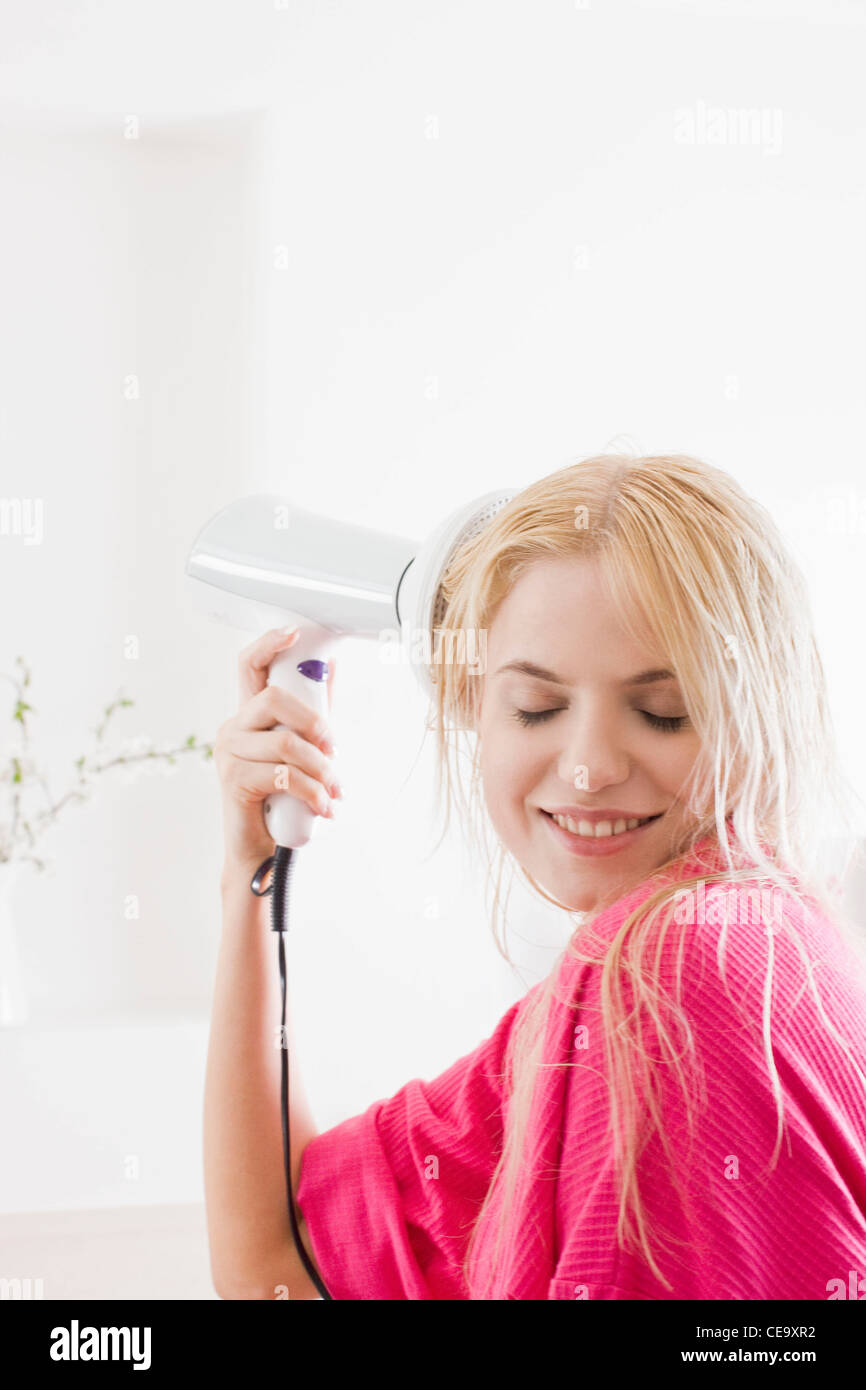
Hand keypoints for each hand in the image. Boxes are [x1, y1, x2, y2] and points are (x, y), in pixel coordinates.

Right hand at [214, 627, 339, 880]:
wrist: (260, 852)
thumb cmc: (282, 799)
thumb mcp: (300, 751)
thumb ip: (311, 712)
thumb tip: (332, 666)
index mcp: (248, 716)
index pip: (248, 666)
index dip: (268, 644)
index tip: (294, 633)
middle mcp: (232, 728)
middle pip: (274, 698)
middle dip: (314, 721)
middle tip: (335, 749)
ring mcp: (228, 753)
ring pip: (286, 743)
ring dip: (322, 769)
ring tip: (336, 792)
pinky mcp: (233, 781)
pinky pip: (282, 776)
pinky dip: (313, 792)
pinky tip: (324, 808)